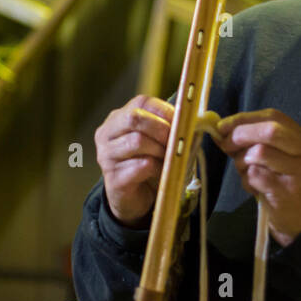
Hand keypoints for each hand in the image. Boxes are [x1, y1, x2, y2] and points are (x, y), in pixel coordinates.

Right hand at [94, 94, 174, 227]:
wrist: (132, 198)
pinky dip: (157, 168)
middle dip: (161, 128)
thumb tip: (194, 121)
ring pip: (136, 141)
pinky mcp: (113, 179)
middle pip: (134, 118)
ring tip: (170, 158)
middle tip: (176, 141)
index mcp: (118, 118)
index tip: (182, 121)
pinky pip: (140, 166)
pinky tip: (162, 172)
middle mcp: (106, 134)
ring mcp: (106, 157)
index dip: (165, 110)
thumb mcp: (156, 141)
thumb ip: (169, 128)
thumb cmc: (146, 164)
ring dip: (160, 150)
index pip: (141, 102)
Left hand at [216, 108, 300, 246]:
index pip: (274, 116)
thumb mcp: (277, 157)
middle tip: (226, 145)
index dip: (245, 118)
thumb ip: (254, 140)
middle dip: (241, 134)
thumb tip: (221, 128)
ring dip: (242, 161)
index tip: (223, 125)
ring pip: (259, 153)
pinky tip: (254, 187)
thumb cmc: (284, 185)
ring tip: (245, 171)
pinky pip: (255, 175)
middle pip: (270, 131)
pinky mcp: (287, 192)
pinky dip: (246, 180)